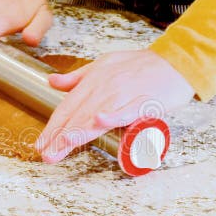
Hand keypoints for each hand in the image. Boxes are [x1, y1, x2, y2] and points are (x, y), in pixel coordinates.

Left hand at [35, 49, 194, 162]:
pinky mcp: (144, 100)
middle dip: (61, 136)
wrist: (174, 60)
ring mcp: (124, 94)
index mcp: (94, 81)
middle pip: (79, 115)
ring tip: (63, 146)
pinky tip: (101, 122)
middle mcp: (105, 87)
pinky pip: (127, 110)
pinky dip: (114, 115)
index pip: (68, 107)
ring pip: (98, 115)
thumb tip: (52, 82)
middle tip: (47, 155)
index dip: (53, 126)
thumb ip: (78, 77)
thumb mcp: (103, 64)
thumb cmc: (139, 65)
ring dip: (80, 131)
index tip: (41, 144)